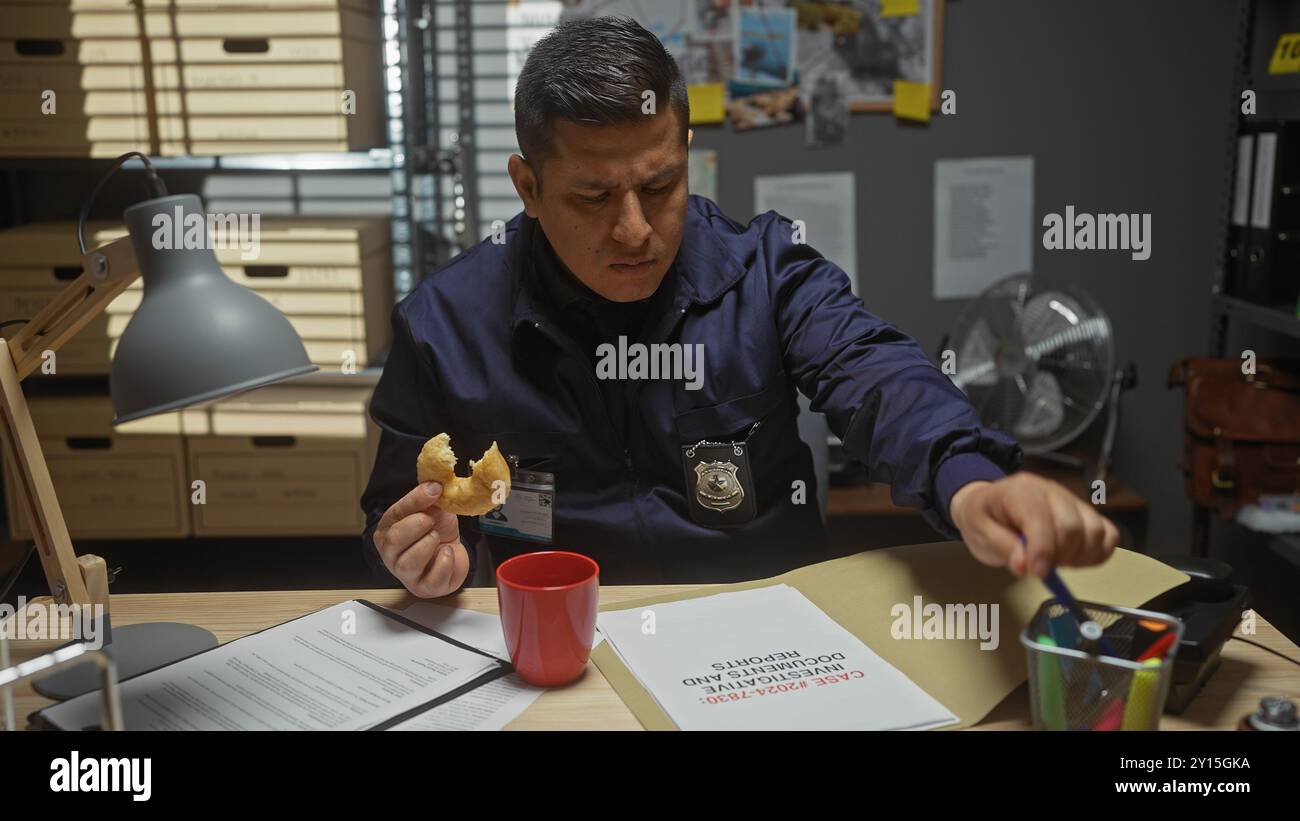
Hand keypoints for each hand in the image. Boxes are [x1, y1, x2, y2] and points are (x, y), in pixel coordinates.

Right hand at [372, 482, 470, 597]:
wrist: (451, 553)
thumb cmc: (436, 531)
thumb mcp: (433, 510)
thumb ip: (430, 499)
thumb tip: (433, 485)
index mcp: (387, 530)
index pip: (395, 514)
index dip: (415, 501)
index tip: (434, 489)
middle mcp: (391, 554)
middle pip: (395, 540)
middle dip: (418, 525)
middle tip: (432, 520)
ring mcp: (406, 574)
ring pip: (408, 563)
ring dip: (429, 544)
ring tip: (438, 538)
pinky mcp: (423, 588)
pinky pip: (432, 577)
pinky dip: (445, 562)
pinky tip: (447, 553)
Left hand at [948, 472, 1118, 577]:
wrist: (988, 505)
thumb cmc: (984, 518)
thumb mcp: (980, 534)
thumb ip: (1004, 548)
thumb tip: (1025, 566)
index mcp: (1021, 491)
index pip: (1041, 520)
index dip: (1042, 550)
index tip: (1037, 573)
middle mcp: (1051, 491)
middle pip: (1072, 527)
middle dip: (1059, 556)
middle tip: (1040, 567)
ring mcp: (1072, 500)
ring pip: (1095, 531)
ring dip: (1079, 556)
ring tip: (1055, 562)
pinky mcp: (1085, 513)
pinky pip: (1108, 534)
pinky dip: (1097, 553)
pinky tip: (1075, 559)